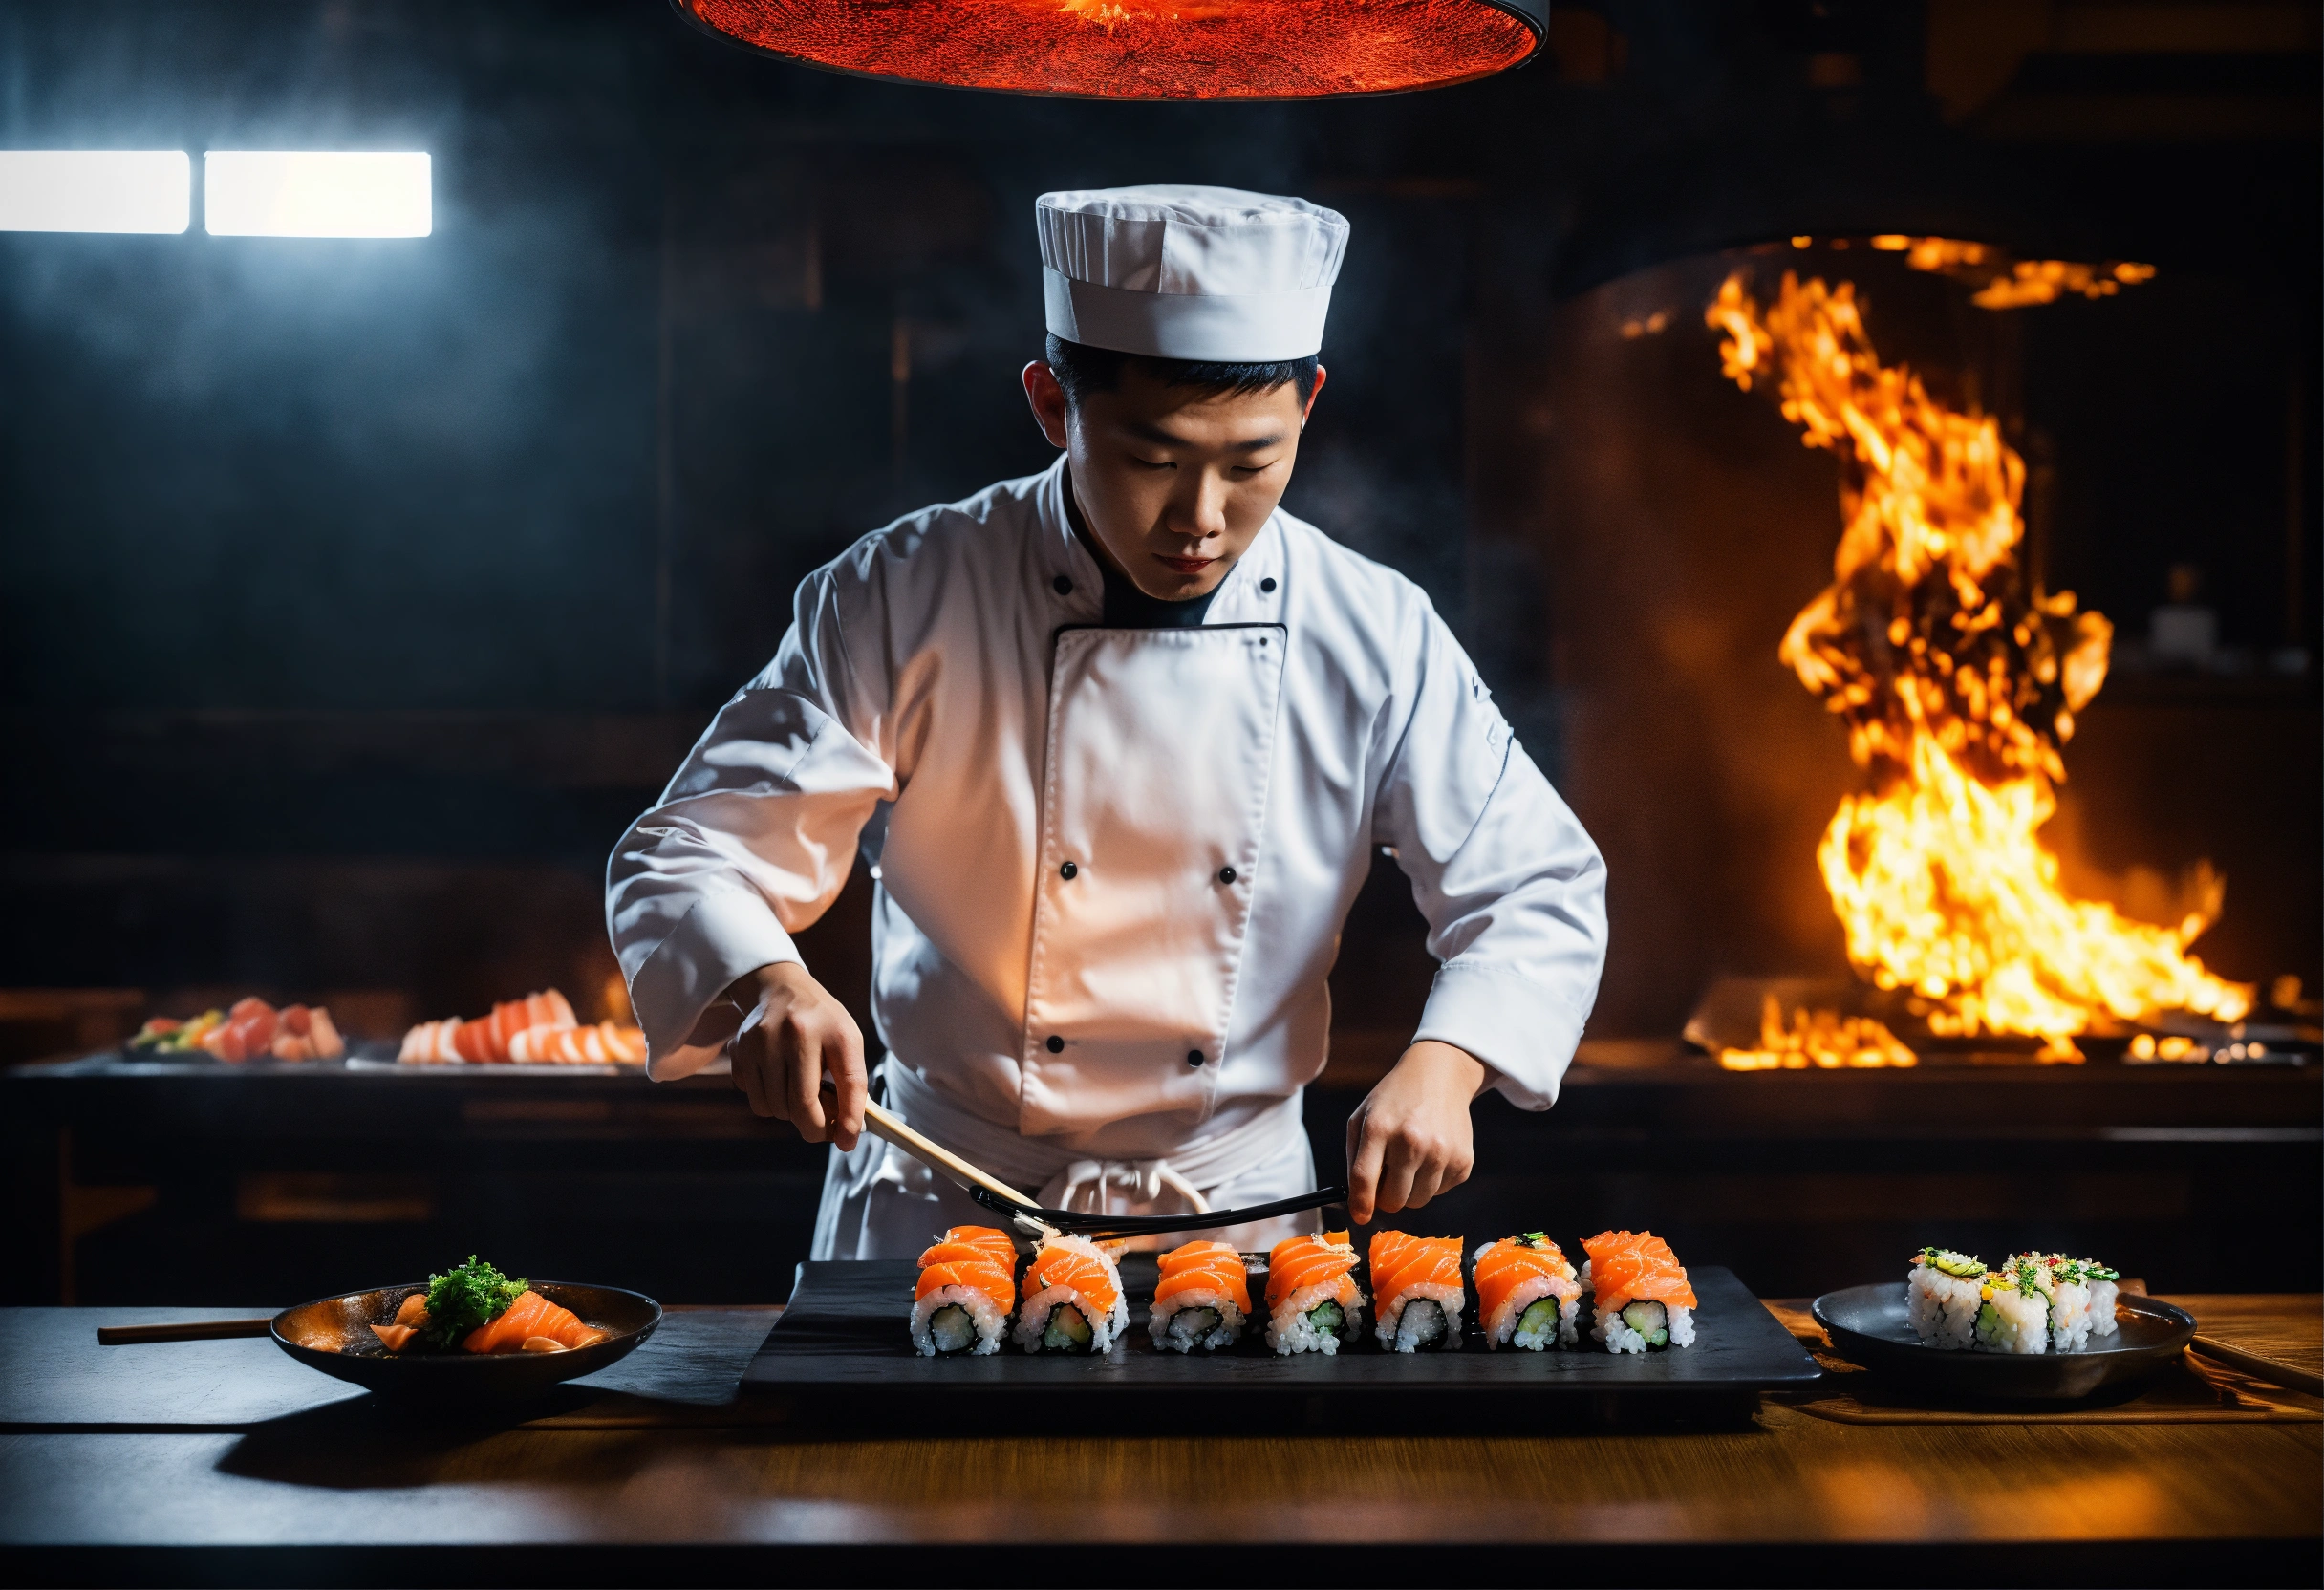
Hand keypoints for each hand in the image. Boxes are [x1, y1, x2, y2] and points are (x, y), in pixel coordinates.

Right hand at [715, 962, 866, 1150]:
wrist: (782, 988)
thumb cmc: (822, 1022)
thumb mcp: (848, 1042)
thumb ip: (853, 1084)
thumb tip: (848, 1135)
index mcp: (830, 1029)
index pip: (844, 1086)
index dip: (847, 1121)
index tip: (847, 1141)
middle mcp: (791, 1032)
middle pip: (800, 1107)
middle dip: (814, 1125)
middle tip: (823, 1121)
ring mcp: (759, 1041)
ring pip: (773, 1109)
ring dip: (788, 1112)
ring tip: (799, 1091)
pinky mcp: (738, 1050)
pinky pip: (754, 1098)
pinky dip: (768, 1100)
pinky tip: (778, 1078)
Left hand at [1344, 1040, 1488, 1225]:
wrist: (1440, 1076)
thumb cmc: (1394, 1100)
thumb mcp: (1363, 1117)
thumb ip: (1356, 1159)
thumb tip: (1360, 1203)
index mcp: (1379, 1128)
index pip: (1364, 1179)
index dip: (1360, 1204)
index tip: (1360, 1215)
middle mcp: (1411, 1141)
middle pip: (1394, 1200)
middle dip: (1386, 1197)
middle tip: (1388, 1178)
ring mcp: (1441, 1152)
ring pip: (1418, 1201)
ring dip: (1410, 1189)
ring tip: (1410, 1160)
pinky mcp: (1463, 1161)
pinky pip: (1440, 1191)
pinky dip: (1432, 1181)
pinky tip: (1430, 1154)